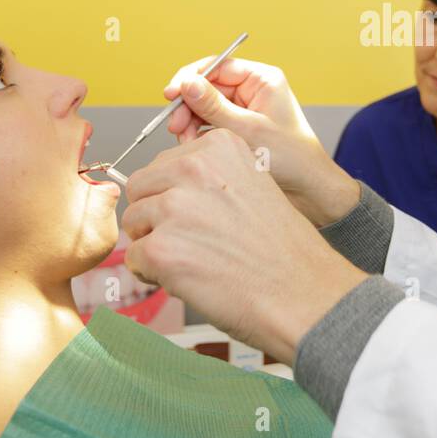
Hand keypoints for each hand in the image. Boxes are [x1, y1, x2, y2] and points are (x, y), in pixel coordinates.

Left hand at [120, 129, 367, 364]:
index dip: (176, 195)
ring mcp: (174, 207)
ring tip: (196, 259)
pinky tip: (189, 278)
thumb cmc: (281, 248)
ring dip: (155, 244)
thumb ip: (206, 177)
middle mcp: (193, 167)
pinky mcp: (161, 248)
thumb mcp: (250, 184)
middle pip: (141, 188)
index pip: (164, 164)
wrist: (303, 292)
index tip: (204, 216)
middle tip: (194, 241)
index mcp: (218, 145)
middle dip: (157, 217)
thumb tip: (160, 190)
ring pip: (134, 223)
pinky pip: (134, 259)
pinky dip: (153, 274)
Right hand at [162, 56, 359, 225]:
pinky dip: (198, 135)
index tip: (171, 94)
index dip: (191, 77)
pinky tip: (194, 148)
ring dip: (190, 123)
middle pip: (207, 87)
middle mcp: (253, 90)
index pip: (218, 66)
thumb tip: (187, 84)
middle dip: (188, 106)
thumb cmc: (291, 158)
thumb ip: (214, 107)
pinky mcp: (238, 129)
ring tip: (185, 142)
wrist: (308, 189)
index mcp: (262, 79)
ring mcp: (245, 110)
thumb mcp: (248, 130)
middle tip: (175, 127)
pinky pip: (209, 124)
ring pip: (204, 107)